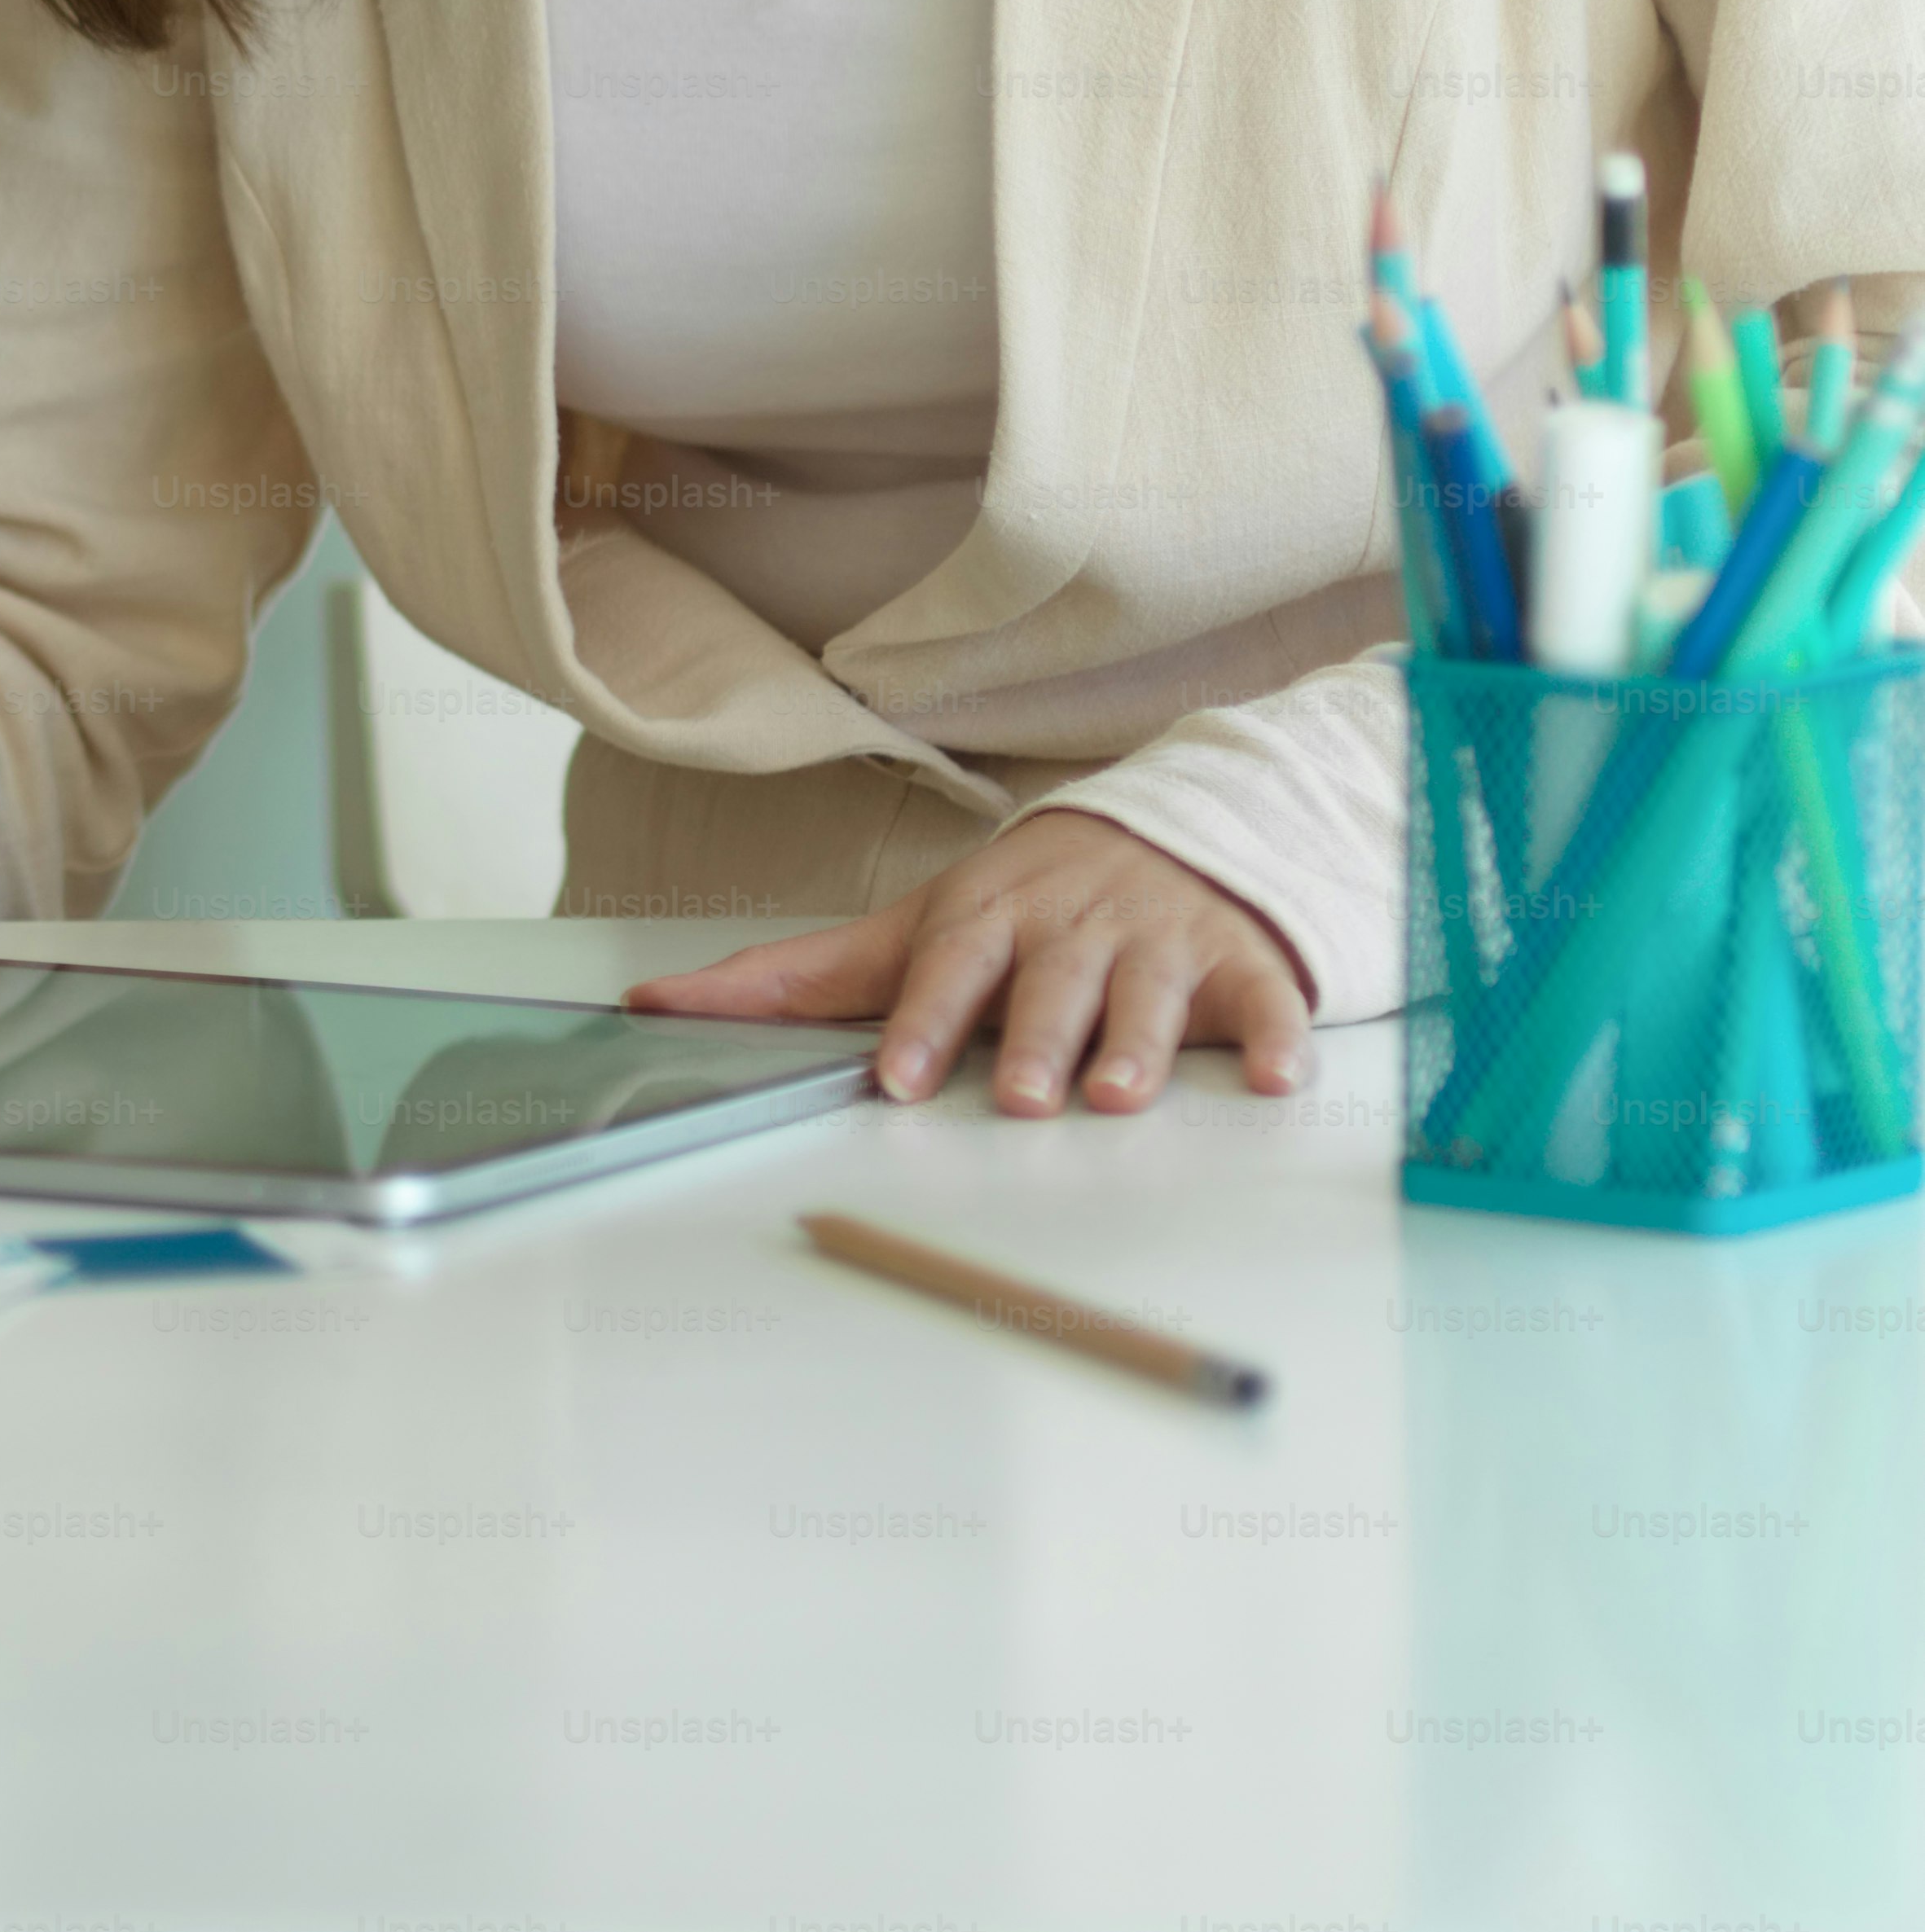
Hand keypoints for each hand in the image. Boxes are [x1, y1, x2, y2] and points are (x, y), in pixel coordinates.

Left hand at [624, 812, 1314, 1114]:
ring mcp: (1160, 942)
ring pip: (1149, 995)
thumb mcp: (908, 929)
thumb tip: (653, 1003)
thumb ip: (791, 977)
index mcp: (987, 919)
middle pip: (1048, 984)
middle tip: (1020, 1096)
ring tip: (1117, 1096)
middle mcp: (1071, 928)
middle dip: (1031, 1038)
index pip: (946, 967)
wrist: (1166, 834)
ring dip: (1136, 1045)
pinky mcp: (1243, 963)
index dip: (921, 1020)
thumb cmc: (1019, 904)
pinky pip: (1266, 1000)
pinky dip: (1278, 1037)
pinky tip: (1277, 1077)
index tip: (897, 1075)